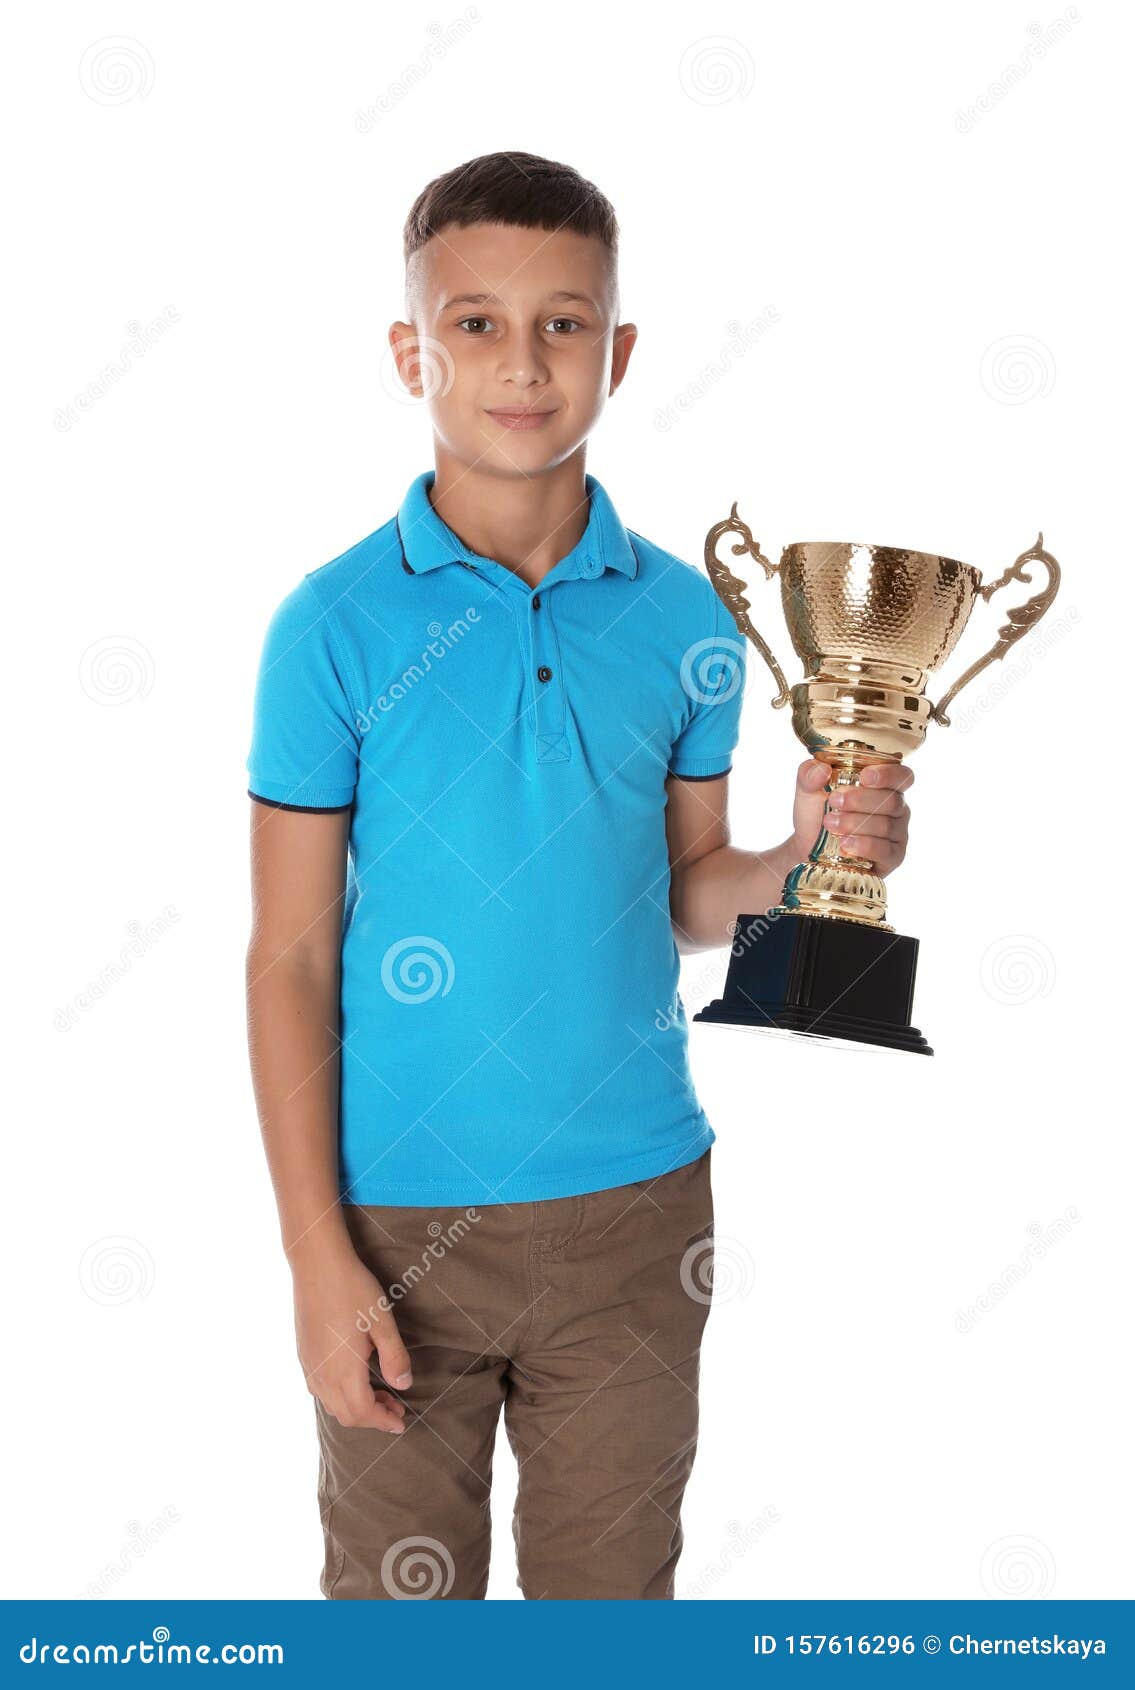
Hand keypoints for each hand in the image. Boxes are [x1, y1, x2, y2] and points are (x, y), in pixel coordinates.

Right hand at [292, 1245, 411, 1433]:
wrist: (317, 1265)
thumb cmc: (353, 1289)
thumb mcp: (383, 1322)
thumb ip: (394, 1357)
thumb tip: (403, 1385)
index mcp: (344, 1372)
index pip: (363, 1413)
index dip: (383, 1421)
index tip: (400, 1422)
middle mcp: (322, 1375)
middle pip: (346, 1415)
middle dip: (372, 1417)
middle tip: (394, 1406)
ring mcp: (309, 1365)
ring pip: (331, 1404)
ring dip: (355, 1407)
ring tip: (378, 1392)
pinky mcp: (303, 1354)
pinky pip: (319, 1389)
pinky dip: (339, 1396)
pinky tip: (353, 1379)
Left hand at [791, 757, 912, 877]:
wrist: (807, 848)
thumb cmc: (817, 814)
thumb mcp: (808, 791)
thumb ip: (809, 774)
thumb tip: (821, 770)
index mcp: (884, 786)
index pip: (902, 776)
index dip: (888, 774)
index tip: (864, 777)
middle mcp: (896, 808)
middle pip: (892, 801)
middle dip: (861, 800)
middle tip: (834, 801)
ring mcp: (897, 834)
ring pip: (886, 826)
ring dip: (856, 823)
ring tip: (830, 823)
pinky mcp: (892, 857)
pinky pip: (886, 851)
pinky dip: (865, 846)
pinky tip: (845, 844)